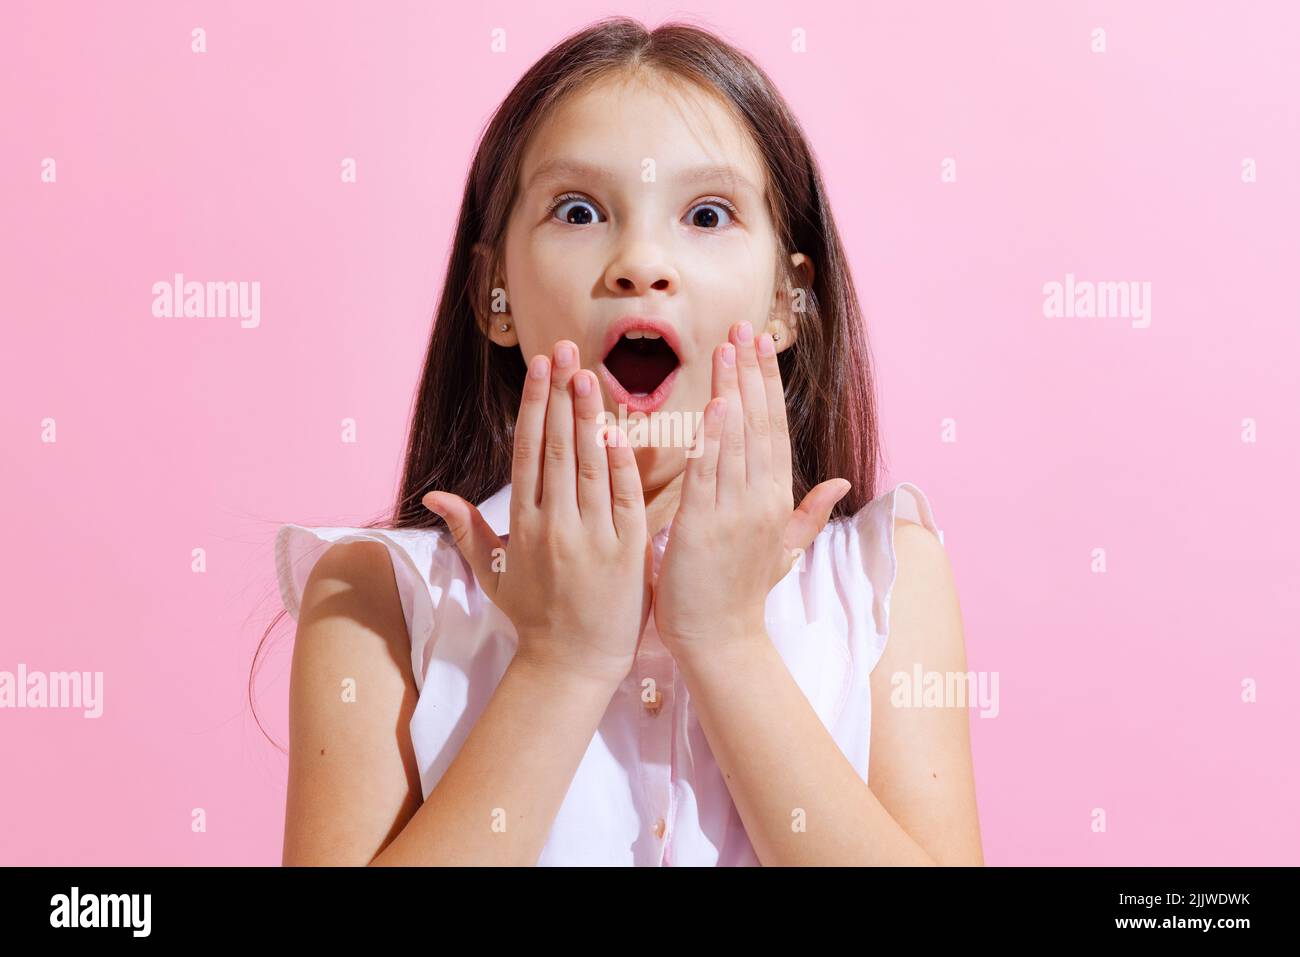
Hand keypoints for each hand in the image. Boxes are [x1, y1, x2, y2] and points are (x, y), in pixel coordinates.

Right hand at [423, 339, 652, 687]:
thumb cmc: (533, 617)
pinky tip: (619, 430)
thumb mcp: (492, 573)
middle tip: (566, 350)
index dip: (533, 406)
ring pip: (589, 466)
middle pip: (555, 448)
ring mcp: (592, 537)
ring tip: (589, 374)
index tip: (539, 368)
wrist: (571, 666)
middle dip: (560, 395)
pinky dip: (621, 465)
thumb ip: (467, 528)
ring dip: (588, 418)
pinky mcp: (627, 551)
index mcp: (523, 525)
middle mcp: (554, 525)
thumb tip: (433, 494)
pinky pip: (624, 499)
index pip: (527, 453)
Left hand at [653, 321, 850, 658]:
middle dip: (752, 374)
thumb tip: (843, 482)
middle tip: (743, 329)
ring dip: (733, 391)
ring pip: (737, 440)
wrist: (720, 641)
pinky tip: (716, 405)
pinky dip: (714, 440)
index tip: (761, 345)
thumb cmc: (742, 594)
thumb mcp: (785, 550)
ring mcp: (736, 512)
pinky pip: (710, 475)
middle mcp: (763, 500)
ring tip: (727, 349)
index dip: (768, 385)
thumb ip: (809, 513)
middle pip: (760, 424)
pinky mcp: (704, 527)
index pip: (775, 430)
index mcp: (778, 500)